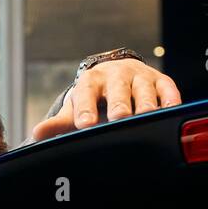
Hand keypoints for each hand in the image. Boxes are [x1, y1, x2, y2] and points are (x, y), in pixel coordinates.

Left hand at [29, 58, 181, 141]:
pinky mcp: (161, 80)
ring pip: (144, 90)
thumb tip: (36, 134)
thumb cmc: (95, 98)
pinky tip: (171, 110)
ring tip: (146, 117)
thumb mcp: (77, 108)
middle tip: (118, 118)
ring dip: (145, 103)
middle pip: (118, 89)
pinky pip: (168, 89)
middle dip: (119, 104)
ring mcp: (140, 77)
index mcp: (91, 82)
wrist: (117, 74)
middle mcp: (116, 76)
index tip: (84, 124)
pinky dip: (170, 99)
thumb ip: (59, 123)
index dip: (86, 108)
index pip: (87, 93)